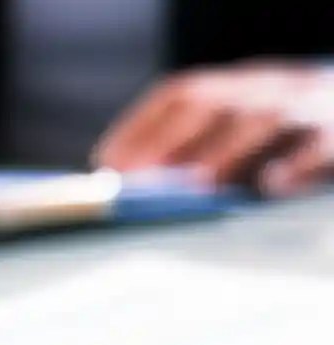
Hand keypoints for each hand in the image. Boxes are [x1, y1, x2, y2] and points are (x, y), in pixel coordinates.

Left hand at [94, 61, 333, 196]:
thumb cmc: (291, 133)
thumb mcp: (245, 123)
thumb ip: (197, 146)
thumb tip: (133, 181)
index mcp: (238, 84)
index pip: (179, 94)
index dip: (139, 126)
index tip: (106, 163)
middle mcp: (268, 87)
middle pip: (213, 103)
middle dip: (169, 141)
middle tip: (137, 181)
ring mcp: (307, 107)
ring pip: (264, 120)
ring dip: (225, 153)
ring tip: (196, 185)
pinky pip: (320, 146)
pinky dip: (296, 164)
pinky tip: (272, 185)